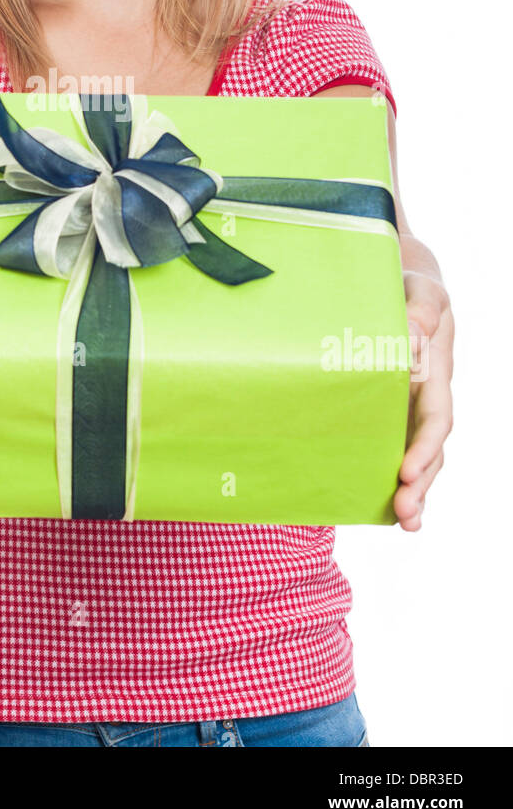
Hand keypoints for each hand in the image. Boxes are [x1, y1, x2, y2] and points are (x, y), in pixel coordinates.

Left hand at [394, 271, 453, 530]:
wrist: (398, 286)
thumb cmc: (410, 288)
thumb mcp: (421, 290)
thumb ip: (421, 310)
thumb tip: (414, 339)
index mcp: (435, 375)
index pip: (436, 418)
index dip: (424, 447)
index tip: (406, 470)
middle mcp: (424, 400)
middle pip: (430, 450)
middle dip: (421, 483)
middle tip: (405, 514)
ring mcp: (406, 410)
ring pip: (414, 457)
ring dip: (411, 491)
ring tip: (403, 521)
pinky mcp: (384, 413)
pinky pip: (386, 448)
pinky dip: (384, 477)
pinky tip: (372, 504)